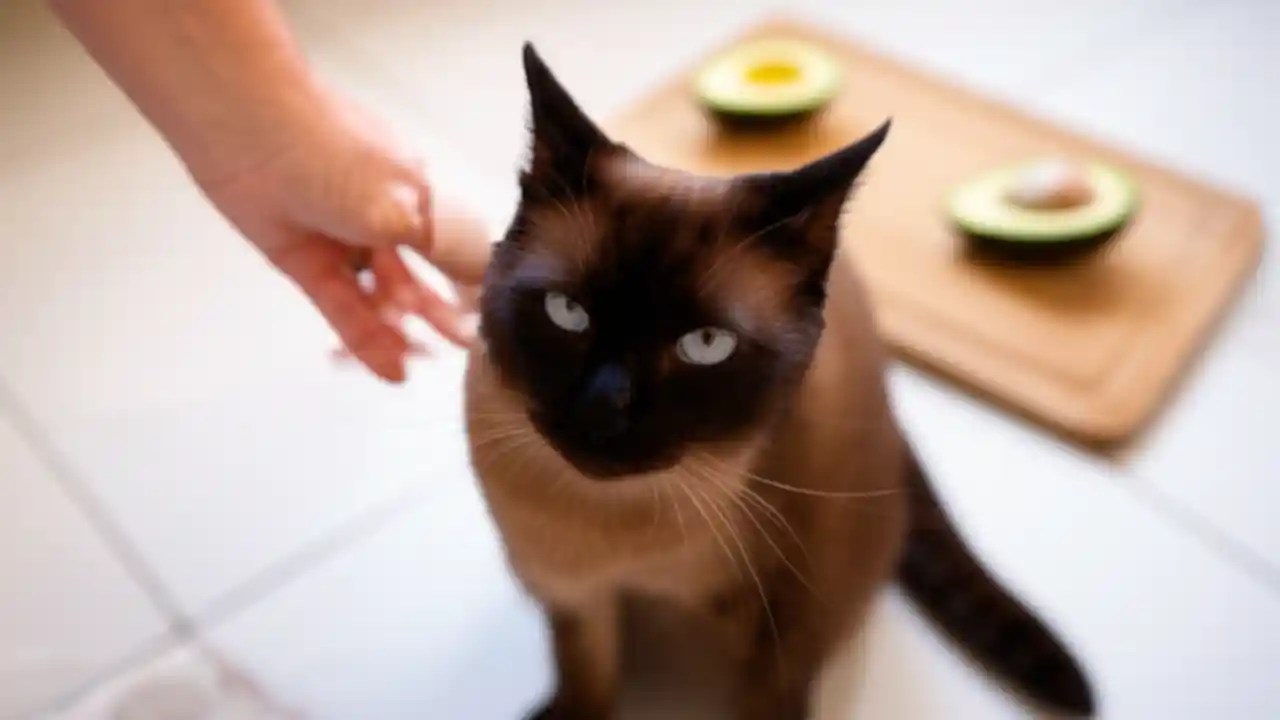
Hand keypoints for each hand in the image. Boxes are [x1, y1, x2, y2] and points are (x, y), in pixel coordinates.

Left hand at [194, 94, 490, 381]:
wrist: (250, 134)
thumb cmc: (328, 153)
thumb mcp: (402, 209)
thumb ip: (435, 249)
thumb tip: (465, 277)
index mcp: (411, 191)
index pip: (446, 245)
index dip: (464, 283)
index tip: (478, 317)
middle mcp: (378, 215)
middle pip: (412, 276)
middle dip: (435, 314)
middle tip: (454, 346)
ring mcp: (340, 240)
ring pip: (376, 296)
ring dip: (398, 330)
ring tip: (416, 361)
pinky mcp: (305, 262)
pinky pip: (342, 307)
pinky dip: (365, 338)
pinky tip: (388, 366)